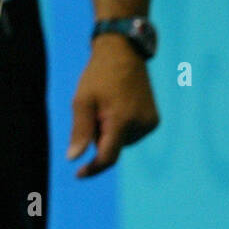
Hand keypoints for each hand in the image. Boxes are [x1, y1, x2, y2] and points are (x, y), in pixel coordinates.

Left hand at [67, 36, 159, 177]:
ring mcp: (150, 123)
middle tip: (94, 109)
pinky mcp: (154, 121)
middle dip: (97, 135)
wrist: (123, 54)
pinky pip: (131, 134)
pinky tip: (118, 106)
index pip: (108, 157)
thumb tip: (74, 158)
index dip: (92, 168)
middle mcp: (141, 126)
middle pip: (112, 146)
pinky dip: (121, 127)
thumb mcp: (82, 101)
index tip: (78, 174)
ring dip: (109, 130)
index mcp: (122, 121)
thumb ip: (79, 131)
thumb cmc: (98, 76)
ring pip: (121, 141)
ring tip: (107, 104)